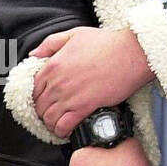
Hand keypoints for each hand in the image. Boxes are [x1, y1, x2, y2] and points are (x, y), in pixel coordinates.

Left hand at [32, 27, 152, 137]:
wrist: (133, 53)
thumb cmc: (109, 43)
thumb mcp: (76, 34)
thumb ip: (51, 43)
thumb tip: (34, 54)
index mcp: (53, 65)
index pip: (33, 88)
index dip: (37, 96)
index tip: (44, 100)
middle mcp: (58, 82)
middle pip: (39, 106)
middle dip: (43, 112)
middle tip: (51, 113)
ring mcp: (70, 96)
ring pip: (49, 118)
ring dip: (51, 124)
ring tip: (57, 124)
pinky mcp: (85, 107)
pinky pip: (64, 126)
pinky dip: (62, 131)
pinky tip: (66, 131)